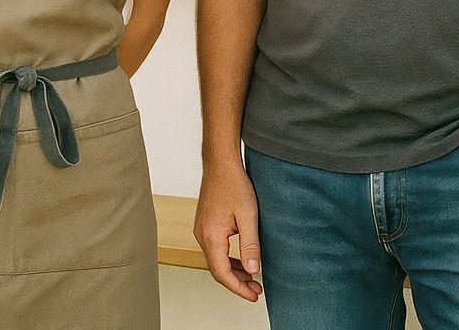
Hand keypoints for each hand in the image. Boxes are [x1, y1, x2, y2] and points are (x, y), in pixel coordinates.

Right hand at [194, 163, 262, 301]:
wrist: (220, 163)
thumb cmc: (234, 184)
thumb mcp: (248, 216)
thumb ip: (250, 245)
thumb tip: (253, 270)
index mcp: (211, 237)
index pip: (222, 274)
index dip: (238, 288)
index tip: (253, 295)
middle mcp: (202, 235)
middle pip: (217, 269)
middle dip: (237, 282)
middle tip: (256, 289)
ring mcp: (202, 229)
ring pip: (216, 259)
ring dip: (233, 270)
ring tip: (252, 276)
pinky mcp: (205, 224)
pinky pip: (215, 248)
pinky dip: (228, 258)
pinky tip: (241, 258)